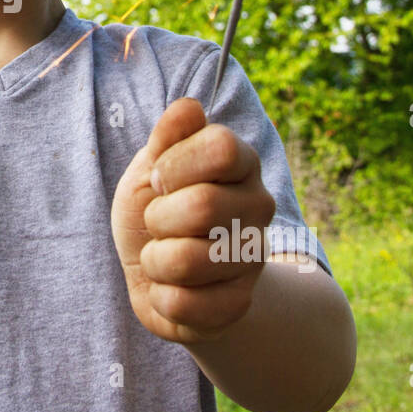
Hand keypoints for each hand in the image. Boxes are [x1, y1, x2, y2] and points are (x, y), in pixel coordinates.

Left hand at [110, 97, 274, 344]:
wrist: (163, 273)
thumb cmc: (158, 207)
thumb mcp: (152, 165)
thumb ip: (168, 137)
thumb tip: (189, 107)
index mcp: (243, 164)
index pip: (221, 147)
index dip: (176, 163)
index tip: (159, 178)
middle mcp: (260, 208)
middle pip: (202, 206)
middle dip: (158, 216)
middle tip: (158, 222)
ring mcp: (253, 258)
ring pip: (187, 260)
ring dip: (155, 259)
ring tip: (163, 255)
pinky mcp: (238, 305)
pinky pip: (183, 304)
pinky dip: (161, 296)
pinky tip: (171, 288)